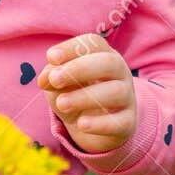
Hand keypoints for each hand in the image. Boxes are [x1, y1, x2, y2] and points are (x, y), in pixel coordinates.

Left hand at [36, 32, 136, 153]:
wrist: (91, 130)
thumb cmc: (75, 96)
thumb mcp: (59, 84)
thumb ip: (52, 76)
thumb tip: (46, 78)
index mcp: (104, 56)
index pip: (94, 43)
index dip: (72, 48)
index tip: (51, 57)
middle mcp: (120, 73)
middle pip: (109, 62)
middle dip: (80, 68)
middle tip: (55, 80)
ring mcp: (127, 98)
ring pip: (115, 92)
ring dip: (85, 97)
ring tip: (61, 104)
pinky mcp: (128, 123)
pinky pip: (119, 122)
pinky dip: (100, 124)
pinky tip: (81, 124)